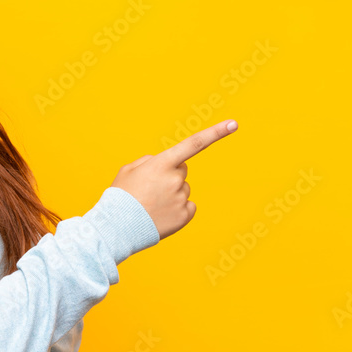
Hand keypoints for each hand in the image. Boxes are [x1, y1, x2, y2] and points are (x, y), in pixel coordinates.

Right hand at [109, 119, 237, 239]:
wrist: (118, 227)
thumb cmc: (121, 196)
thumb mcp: (128, 170)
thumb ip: (149, 161)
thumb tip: (163, 163)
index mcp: (162, 163)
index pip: (194, 143)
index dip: (215, 132)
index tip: (233, 124)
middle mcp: (176, 179)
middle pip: (182, 170)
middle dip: (170, 175)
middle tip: (150, 188)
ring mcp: (182, 197)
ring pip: (183, 189)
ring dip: (171, 194)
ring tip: (151, 204)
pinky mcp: (185, 215)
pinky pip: (187, 206)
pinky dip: (177, 209)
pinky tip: (161, 214)